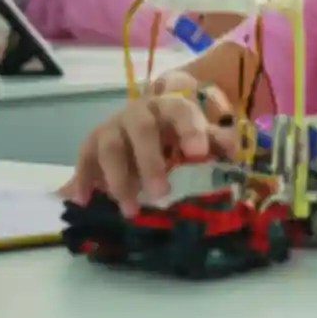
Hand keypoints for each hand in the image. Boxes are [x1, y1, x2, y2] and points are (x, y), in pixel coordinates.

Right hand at [64, 71, 237, 215]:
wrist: (149, 123)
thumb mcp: (201, 136)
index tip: (199, 153)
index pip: (180, 111)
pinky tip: (85, 200)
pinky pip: (84, 159)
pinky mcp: (92, 143)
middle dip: (150, 161)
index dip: (190, 129)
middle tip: (161, 193)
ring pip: (111, 147)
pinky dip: (83, 179)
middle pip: (141, 129)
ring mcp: (113, 126)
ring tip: (131, 209)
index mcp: (170, 107)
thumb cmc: (180, 134)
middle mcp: (139, 112)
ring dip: (119, 180)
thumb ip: (217, 142)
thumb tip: (233, 151)